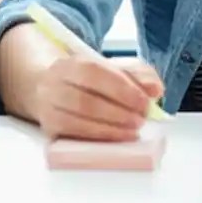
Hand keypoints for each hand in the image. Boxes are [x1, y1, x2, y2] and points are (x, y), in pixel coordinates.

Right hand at [33, 56, 163, 141]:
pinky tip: (118, 137)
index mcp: (68, 65)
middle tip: (141, 119)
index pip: (92, 72)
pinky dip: (99, 137)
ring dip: (111, 128)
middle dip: (118, 113)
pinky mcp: (48, 128)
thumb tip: (155, 88)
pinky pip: (73, 135)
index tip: (144, 101)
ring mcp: (47, 108)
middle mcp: (52, 85)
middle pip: (83, 100)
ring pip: (76, 120)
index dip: (120, 88)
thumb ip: (137, 74)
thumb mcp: (109, 71)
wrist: (47, 90)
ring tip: (133, 130)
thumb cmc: (85, 83)